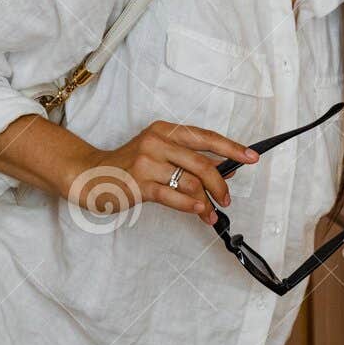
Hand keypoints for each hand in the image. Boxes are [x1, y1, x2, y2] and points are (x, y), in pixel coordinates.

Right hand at [69, 120, 259, 224]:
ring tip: (210, 214)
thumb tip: (224, 172)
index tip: (252, 157)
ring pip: (189, 183)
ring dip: (205, 202)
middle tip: (227, 199)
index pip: (205, 137)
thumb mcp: (158, 153)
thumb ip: (187, 160)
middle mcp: (156, 141)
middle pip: (201, 163)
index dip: (231, 148)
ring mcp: (147, 162)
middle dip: (220, 184)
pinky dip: (190, 206)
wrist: (91, 175)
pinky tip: (199, 213)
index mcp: (165, 130)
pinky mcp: (139, 183)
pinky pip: (173, 196)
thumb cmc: (129, 166)